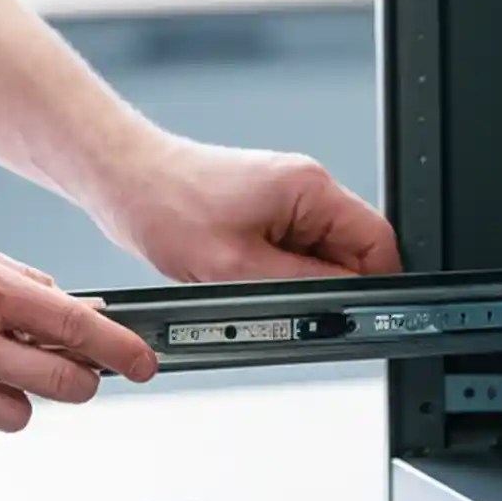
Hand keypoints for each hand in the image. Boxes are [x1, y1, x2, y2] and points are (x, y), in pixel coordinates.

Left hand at [94, 136, 401, 282]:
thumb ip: (299, 287)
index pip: (378, 241)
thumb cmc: (166, 207)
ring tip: (250, 286)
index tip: (358, 318)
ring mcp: (285, 198)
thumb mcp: (236, 266)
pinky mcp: (265, 211)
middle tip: (287, 311)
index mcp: (311, 188)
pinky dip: (275, 273)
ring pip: (319, 257)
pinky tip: (241, 277)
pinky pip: (291, 251)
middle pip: (351, 252)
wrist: (124, 182)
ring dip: (295, 282)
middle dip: (327, 288)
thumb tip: (340, 305)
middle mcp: (305, 186)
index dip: (376, 286)